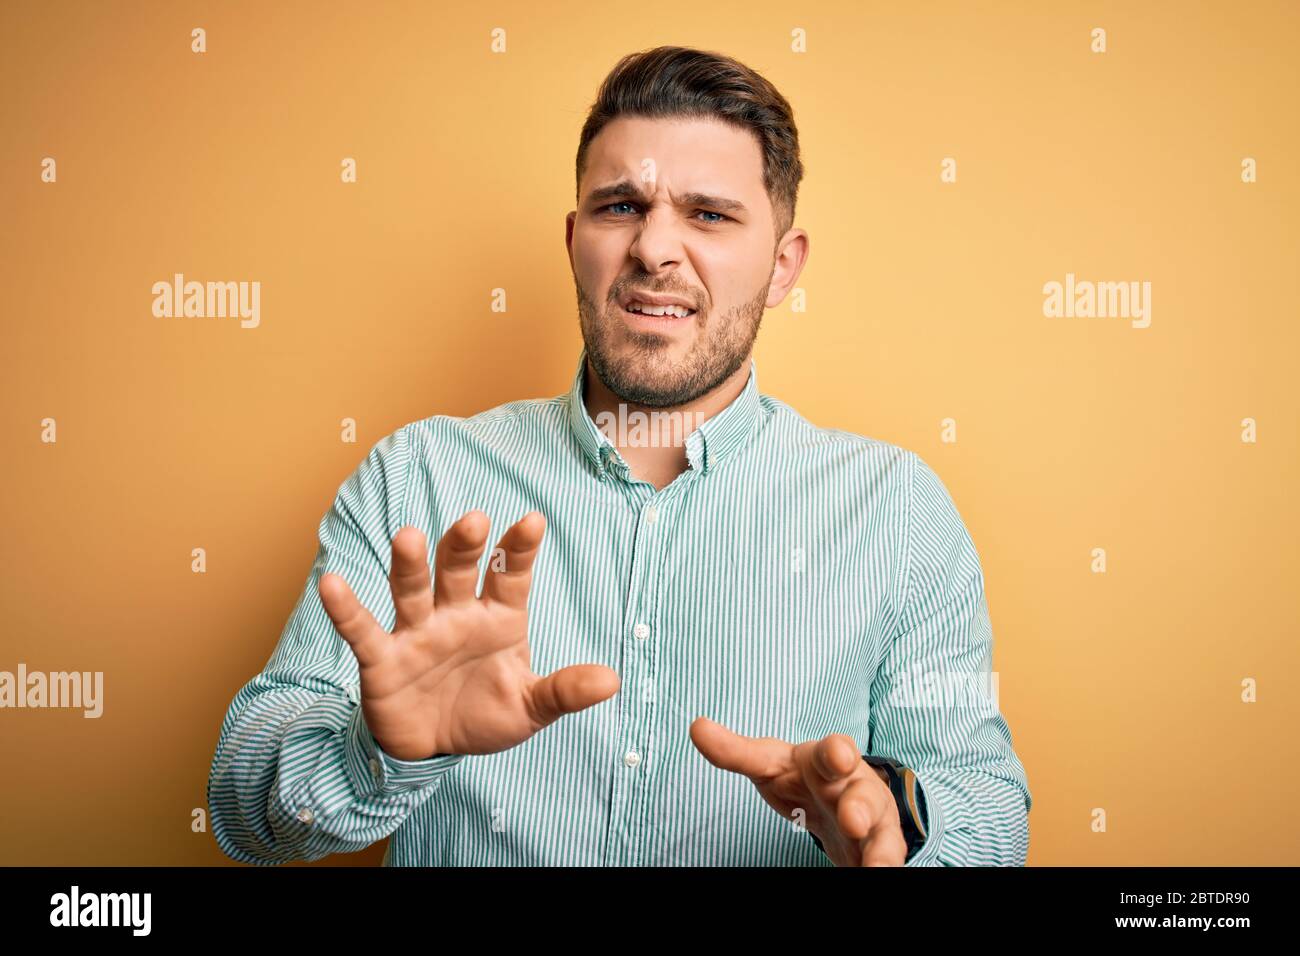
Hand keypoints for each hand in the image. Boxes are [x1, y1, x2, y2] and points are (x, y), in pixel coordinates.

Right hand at [318, 509, 620, 760]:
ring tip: (407, 537)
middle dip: (463, 545)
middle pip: (458, 571)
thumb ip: (564, 691)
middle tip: (473, 520)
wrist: (433, 751)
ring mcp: (417, 632)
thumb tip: (611, 681)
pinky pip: (363, 630)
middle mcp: (456, 614)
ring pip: (413, 589)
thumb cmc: (484, 715)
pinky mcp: (382, 658)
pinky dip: (346, 609)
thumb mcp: (529, 708)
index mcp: (498, 618)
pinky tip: (331, 583)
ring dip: (410, 565)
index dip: (519, 549)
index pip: (510, 576)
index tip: (532, 521)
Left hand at [689, 716, 907, 865]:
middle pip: (861, 790)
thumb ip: (735, 751)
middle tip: (851, 819)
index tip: (838, 756)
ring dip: (875, 845)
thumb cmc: (802, 778)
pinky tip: (876, 874)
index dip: (833, 753)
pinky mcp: (882, 841)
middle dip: (859, 803)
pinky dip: (883, 865)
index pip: (827, 752)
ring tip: (873, 865)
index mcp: (823, 760)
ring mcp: (872, 813)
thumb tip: (696, 726)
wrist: (847, 799)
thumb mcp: (770, 763)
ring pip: (878, 828)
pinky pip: (886, 853)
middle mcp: (853, 784)